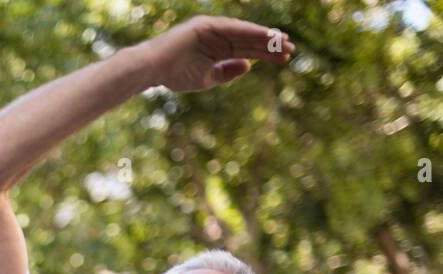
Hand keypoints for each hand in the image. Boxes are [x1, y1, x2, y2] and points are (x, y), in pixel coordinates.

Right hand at [139, 15, 294, 92]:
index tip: (284, 57)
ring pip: (244, 33)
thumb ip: (227, 72)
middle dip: (269, 45)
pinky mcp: (207, 25)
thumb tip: (248, 65)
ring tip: (284, 43)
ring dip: (264, 38)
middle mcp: (216, 36)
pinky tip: (265, 36)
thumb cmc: (174, 75)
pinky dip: (249, 32)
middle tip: (291, 49)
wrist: (152, 69)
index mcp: (216, 49)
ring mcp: (212, 29)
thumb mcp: (206, 78)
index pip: (245, 50)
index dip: (265, 53)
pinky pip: (233, 28)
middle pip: (248, 40)